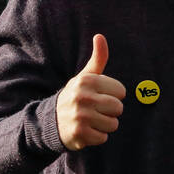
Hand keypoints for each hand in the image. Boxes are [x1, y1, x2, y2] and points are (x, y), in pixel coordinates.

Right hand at [56, 34, 125, 150]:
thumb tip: (100, 36)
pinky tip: (87, 130)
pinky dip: (98, 137)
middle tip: (97, 110)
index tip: (101, 96)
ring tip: (92, 120)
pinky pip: (104, 137)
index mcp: (87, 81)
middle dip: (111, 112)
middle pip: (118, 108)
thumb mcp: (85, 76)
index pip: (121, 91)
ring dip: (105, 125)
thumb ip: (98, 58)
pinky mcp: (79, 133)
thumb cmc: (76, 95)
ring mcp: (80, 115)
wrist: (51, 121)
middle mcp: (83, 97)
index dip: (114, 96)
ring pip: (113, 124)